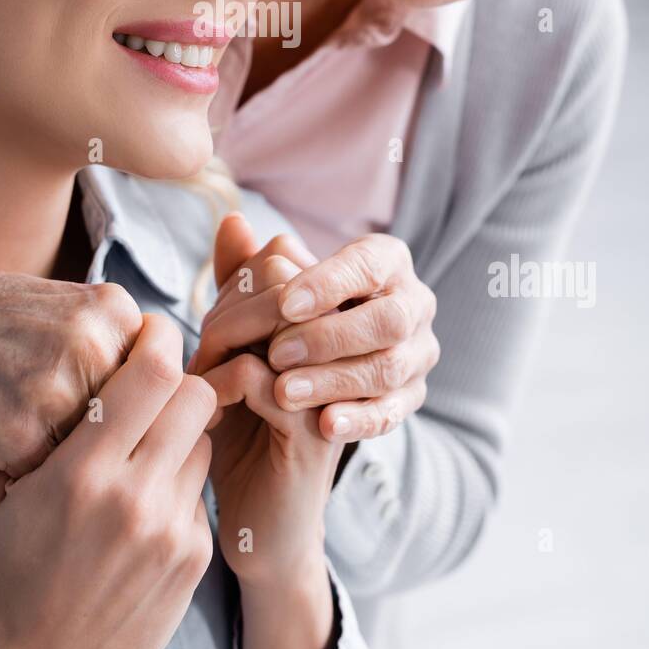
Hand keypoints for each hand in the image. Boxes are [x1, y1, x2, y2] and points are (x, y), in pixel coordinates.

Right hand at [0, 314, 214, 648]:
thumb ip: (19, 435)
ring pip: (204, 440)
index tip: (148, 333)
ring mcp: (172, 530)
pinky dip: (179, 483)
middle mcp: (136, 497)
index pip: (153, 374)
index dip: (158, 339)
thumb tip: (47, 380)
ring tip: (143, 449)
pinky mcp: (195, 557)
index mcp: (82, 473)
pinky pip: (200, 490)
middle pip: (195, 396)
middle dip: (177, 380)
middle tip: (152, 386)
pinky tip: (145, 503)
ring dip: (180, 432)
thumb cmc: (9, 582)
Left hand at [192, 216, 439, 443]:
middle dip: (331, 335)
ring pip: (389, 367)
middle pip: (388, 318)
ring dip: (335, 380)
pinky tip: (325, 424)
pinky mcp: (411, 398)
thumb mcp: (261, 298)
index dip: (330, 282)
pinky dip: (359, 419)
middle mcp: (412, 303)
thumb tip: (232, 224)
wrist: (310, 381)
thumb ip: (247, 266)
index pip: (367, 263)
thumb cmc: (285, 327)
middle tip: (277, 352)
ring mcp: (417, 353)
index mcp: (384, 262)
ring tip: (285, 391)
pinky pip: (394, 412)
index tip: (285, 303)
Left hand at [198, 220, 342, 586]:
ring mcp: (357, 386)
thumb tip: (232, 219)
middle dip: (241, 314)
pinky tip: (234, 405)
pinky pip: (293, 389)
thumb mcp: (237, 349)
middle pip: (299, 289)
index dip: (239, 286)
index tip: (211, 329)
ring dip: (249, 351)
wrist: (261, 518)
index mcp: (343, 310)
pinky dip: (253, 390)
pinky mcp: (330, 432)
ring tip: (215, 376)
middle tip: (204, 351)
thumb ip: (239, 284)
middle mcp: (364, 341)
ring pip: (311, 335)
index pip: (285, 258)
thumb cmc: (246, 422)